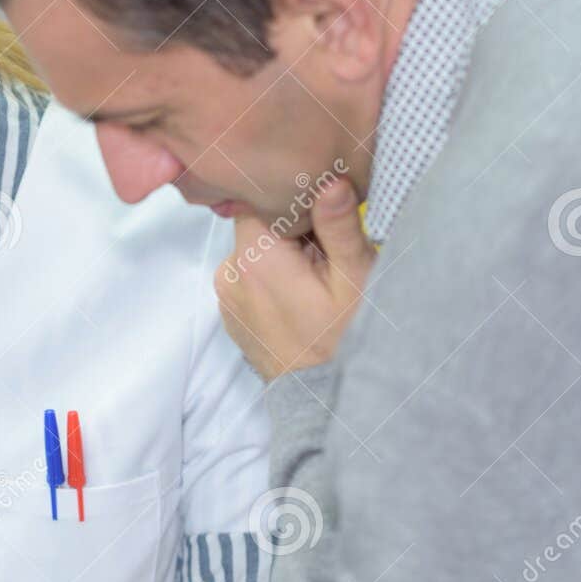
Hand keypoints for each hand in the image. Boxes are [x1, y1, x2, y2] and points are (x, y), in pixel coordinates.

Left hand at [215, 179, 376, 381]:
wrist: (323, 399)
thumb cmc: (344, 339)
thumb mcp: (354, 279)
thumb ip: (339, 227)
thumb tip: (331, 182)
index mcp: (255, 257)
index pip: (259, 198)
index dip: (293, 199)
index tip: (322, 218)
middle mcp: (230, 272)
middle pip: (256, 224)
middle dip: (291, 231)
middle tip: (326, 257)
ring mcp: (226, 294)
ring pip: (254, 250)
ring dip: (282, 255)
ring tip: (315, 282)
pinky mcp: (230, 311)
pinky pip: (249, 277)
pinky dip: (272, 278)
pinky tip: (299, 298)